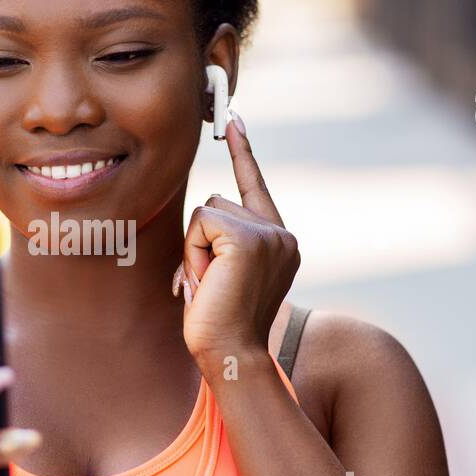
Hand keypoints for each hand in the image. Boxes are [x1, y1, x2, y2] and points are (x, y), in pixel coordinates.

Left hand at [173, 111, 300, 367]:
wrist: (231, 355)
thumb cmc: (220, 325)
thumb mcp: (225, 276)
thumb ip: (224, 244)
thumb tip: (205, 217)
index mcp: (280, 241)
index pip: (255, 186)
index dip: (243, 151)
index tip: (234, 120)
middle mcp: (282, 233)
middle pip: (216, 203)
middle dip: (199, 241)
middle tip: (209, 284)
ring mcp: (269, 233)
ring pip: (206, 212)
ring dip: (195, 249)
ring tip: (210, 286)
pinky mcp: (248, 237)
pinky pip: (200, 224)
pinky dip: (193, 252)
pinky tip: (208, 281)